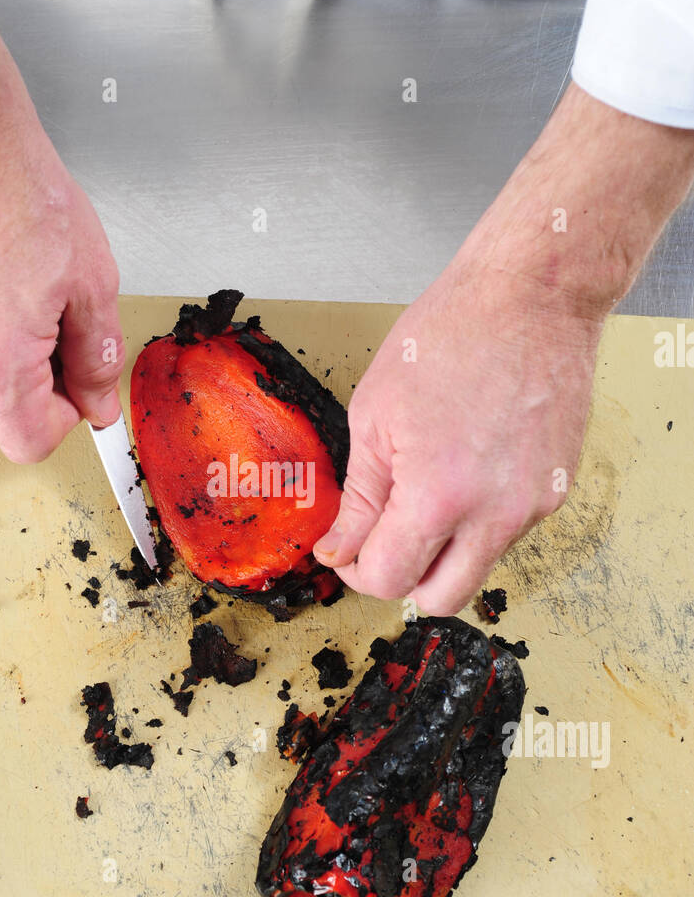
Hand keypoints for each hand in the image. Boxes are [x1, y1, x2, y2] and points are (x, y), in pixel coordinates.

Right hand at [0, 126, 122, 461]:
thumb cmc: (23, 196)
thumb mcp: (92, 284)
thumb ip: (97, 357)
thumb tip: (98, 401)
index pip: (29, 442)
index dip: (64, 418)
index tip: (78, 386)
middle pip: (4, 403)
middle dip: (40, 370)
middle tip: (56, 308)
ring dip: (6, 343)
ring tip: (19, 281)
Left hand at [313, 262, 600, 610]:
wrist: (531, 297)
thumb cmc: (452, 336)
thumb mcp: (374, 416)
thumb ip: (359, 498)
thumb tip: (341, 548)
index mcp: (439, 497)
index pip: (388, 579)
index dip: (356, 570)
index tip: (348, 549)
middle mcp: (495, 514)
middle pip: (440, 599)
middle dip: (403, 577)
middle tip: (383, 538)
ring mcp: (534, 506)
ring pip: (477, 566)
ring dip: (443, 547)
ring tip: (428, 483)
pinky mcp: (556, 492)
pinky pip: (507, 532)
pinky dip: (478, 518)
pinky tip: (466, 466)